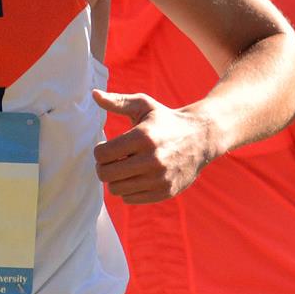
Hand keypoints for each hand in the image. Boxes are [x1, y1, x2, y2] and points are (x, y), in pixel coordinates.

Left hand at [91, 90, 216, 203]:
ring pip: (116, 189)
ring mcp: (160, 178)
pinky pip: (130, 199)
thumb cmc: (166, 120)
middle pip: (106, 174)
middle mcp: (152, 160)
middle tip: (111, 160)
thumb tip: (93, 94)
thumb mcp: (144, 105)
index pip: (102, 154)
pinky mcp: (166, 192)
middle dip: (103, 167)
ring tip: (124, 167)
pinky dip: (128, 189)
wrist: (201, 137)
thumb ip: (117, 101)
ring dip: (116, 179)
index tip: (106, 146)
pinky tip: (136, 176)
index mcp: (143, 137)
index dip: (99, 150)